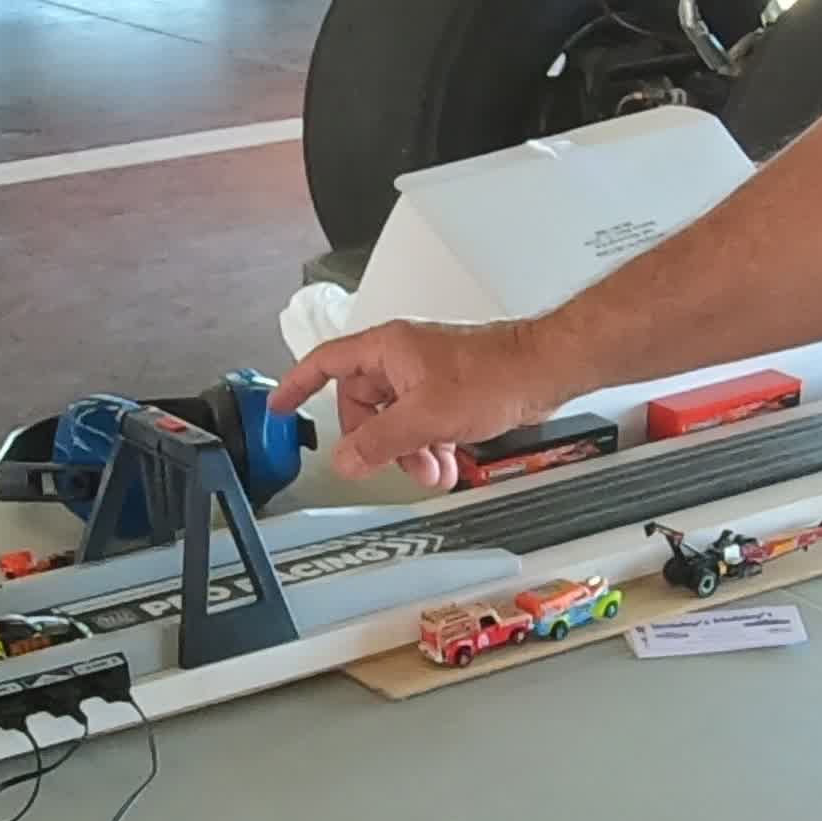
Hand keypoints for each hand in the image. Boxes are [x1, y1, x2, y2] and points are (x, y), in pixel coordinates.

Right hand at [269, 318, 569, 488]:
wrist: (543, 370)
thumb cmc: (495, 373)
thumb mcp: (426, 416)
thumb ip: (380, 442)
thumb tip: (345, 460)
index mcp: (386, 349)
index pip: (325, 362)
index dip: (297, 385)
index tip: (278, 405)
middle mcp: (401, 358)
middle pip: (362, 405)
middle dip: (376, 442)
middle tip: (390, 463)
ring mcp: (424, 375)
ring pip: (395, 420)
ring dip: (408, 452)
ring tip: (433, 471)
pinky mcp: (447, 391)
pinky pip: (422, 423)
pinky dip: (430, 447)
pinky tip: (448, 465)